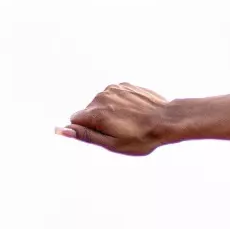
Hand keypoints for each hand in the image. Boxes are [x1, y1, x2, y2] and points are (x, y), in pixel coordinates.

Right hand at [57, 83, 172, 154]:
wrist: (167, 120)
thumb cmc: (142, 137)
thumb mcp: (112, 144)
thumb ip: (85, 135)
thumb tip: (62, 131)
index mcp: (95, 113)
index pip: (75, 120)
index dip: (86, 131)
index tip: (103, 136)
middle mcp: (101, 97)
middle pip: (88, 111)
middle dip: (99, 122)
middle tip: (120, 131)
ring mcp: (113, 88)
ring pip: (101, 103)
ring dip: (110, 112)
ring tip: (129, 122)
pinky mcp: (124, 85)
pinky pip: (114, 96)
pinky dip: (120, 104)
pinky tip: (134, 112)